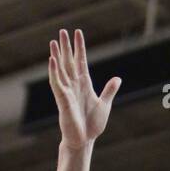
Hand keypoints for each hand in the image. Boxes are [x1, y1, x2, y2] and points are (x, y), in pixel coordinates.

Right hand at [48, 28, 120, 148]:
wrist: (84, 140)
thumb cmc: (92, 125)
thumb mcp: (104, 104)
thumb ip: (109, 90)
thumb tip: (117, 79)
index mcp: (84, 84)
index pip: (81, 61)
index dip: (79, 47)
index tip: (77, 33)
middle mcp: (74, 85)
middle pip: (68, 61)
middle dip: (66, 46)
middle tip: (62, 31)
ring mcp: (67, 91)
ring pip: (60, 69)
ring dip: (57, 55)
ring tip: (53, 41)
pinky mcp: (62, 99)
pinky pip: (56, 82)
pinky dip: (54, 71)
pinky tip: (51, 60)